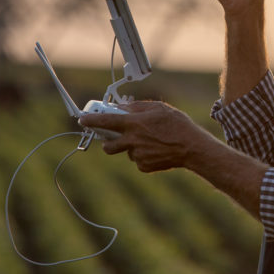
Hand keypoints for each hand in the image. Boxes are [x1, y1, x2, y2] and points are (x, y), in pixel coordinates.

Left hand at [79, 101, 202, 172]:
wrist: (191, 148)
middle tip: (115, 137)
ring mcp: (137, 155)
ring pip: (126, 151)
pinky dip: (143, 155)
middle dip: (108, 142)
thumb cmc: (177, 125)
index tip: (82, 120)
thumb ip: (138, 107)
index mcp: (134, 124)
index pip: (106, 121)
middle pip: (108, 145)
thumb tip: (123, 108)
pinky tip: (156, 150)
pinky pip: (137, 160)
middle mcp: (132, 141)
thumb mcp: (159, 108)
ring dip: (131, 146)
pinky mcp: (144, 166)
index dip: (91, 120)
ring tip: (150, 142)